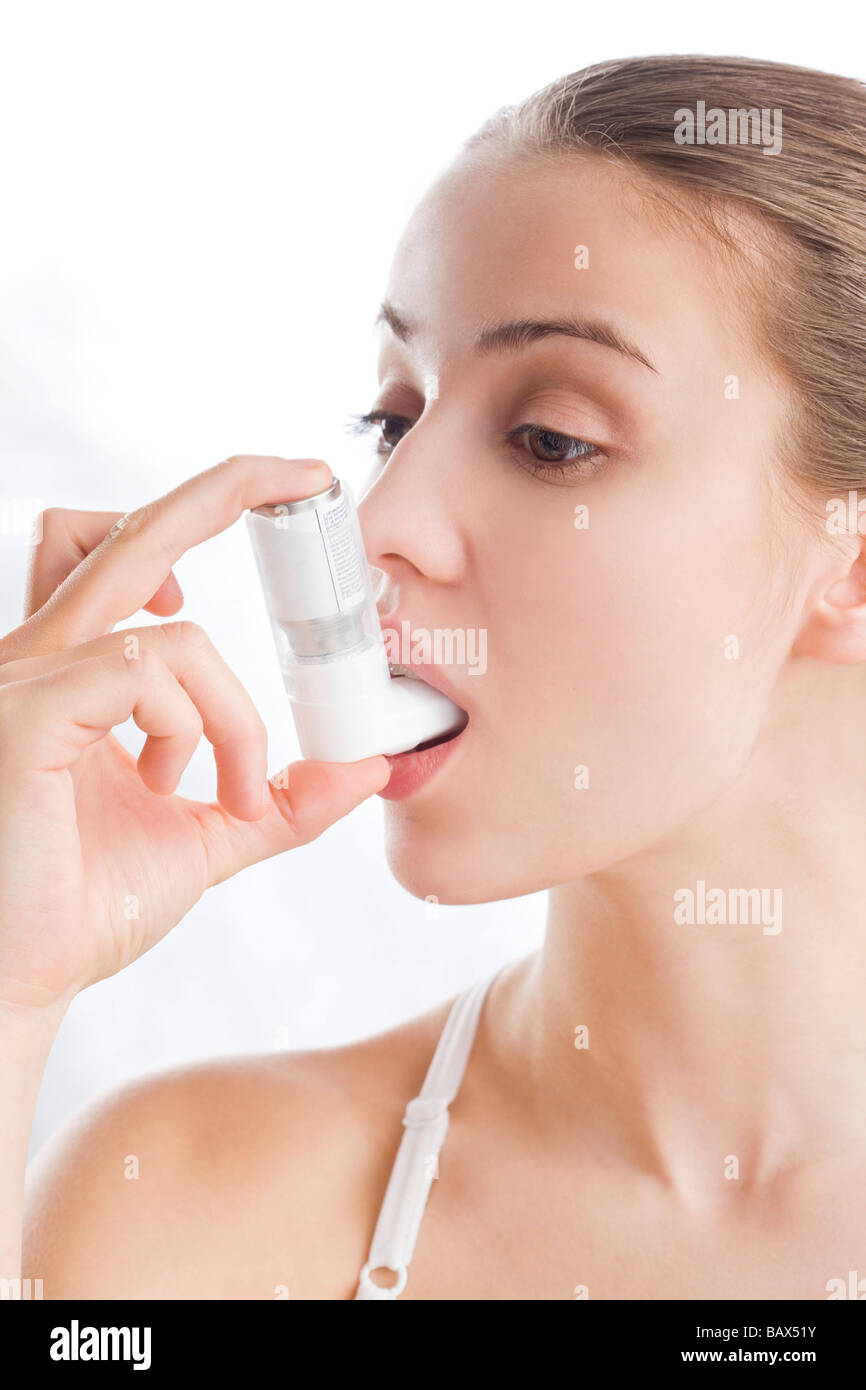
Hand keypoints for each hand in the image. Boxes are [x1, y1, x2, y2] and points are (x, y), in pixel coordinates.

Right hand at [0, 456, 389, 1013]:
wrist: (27, 976)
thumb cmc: (89, 905)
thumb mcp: (209, 837)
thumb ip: (282, 798)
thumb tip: (367, 766)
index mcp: (77, 674)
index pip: (127, 557)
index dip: (196, 512)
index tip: (277, 499)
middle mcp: (44, 657)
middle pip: (130, 531)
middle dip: (227, 488)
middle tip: (309, 473)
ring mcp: (27, 678)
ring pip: (174, 632)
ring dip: (232, 715)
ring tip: (228, 790)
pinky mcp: (26, 710)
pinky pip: (144, 668)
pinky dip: (193, 724)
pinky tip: (173, 785)